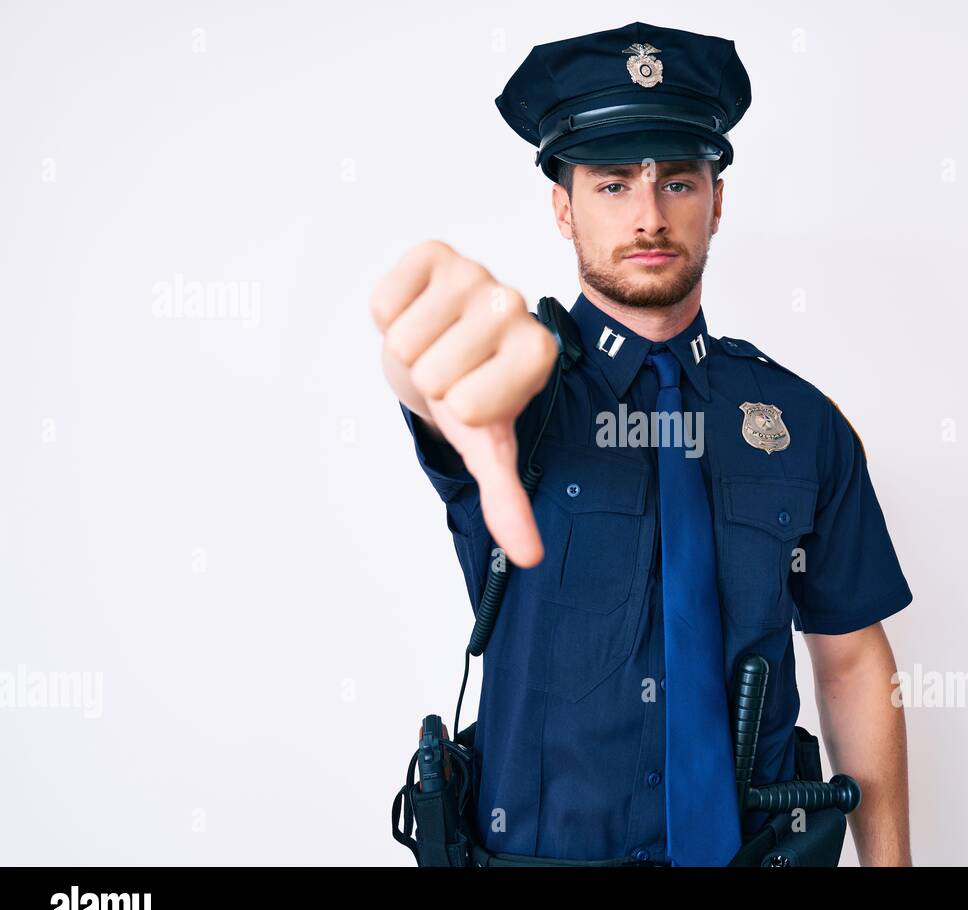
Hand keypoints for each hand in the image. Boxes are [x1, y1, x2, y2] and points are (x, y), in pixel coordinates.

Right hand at [372, 241, 556, 567]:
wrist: (443, 343)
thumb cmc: (470, 392)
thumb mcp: (488, 445)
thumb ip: (508, 497)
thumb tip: (530, 557)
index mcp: (538, 353)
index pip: (470, 407)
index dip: (457, 412)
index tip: (473, 398)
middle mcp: (516, 306)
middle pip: (435, 374)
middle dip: (430, 382)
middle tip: (449, 369)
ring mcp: (477, 273)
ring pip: (406, 341)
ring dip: (409, 349)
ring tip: (434, 342)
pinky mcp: (435, 251)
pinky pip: (386, 302)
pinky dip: (388, 315)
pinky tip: (417, 312)